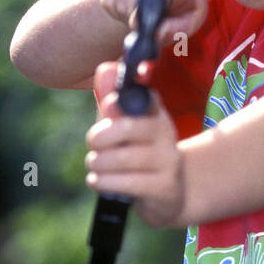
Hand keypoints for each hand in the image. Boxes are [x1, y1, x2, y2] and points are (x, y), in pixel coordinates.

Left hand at [85, 61, 188, 228]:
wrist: (170, 193)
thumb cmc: (138, 155)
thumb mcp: (124, 129)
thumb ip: (111, 106)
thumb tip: (105, 71)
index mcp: (155, 112)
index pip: (142, 97)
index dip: (122, 99)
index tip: (109, 104)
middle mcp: (166, 132)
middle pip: (127, 127)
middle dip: (99, 137)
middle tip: (93, 145)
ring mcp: (168, 161)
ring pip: (122, 158)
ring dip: (98, 163)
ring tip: (96, 165)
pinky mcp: (164, 187)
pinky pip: (126, 183)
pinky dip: (103, 182)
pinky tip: (98, 180)